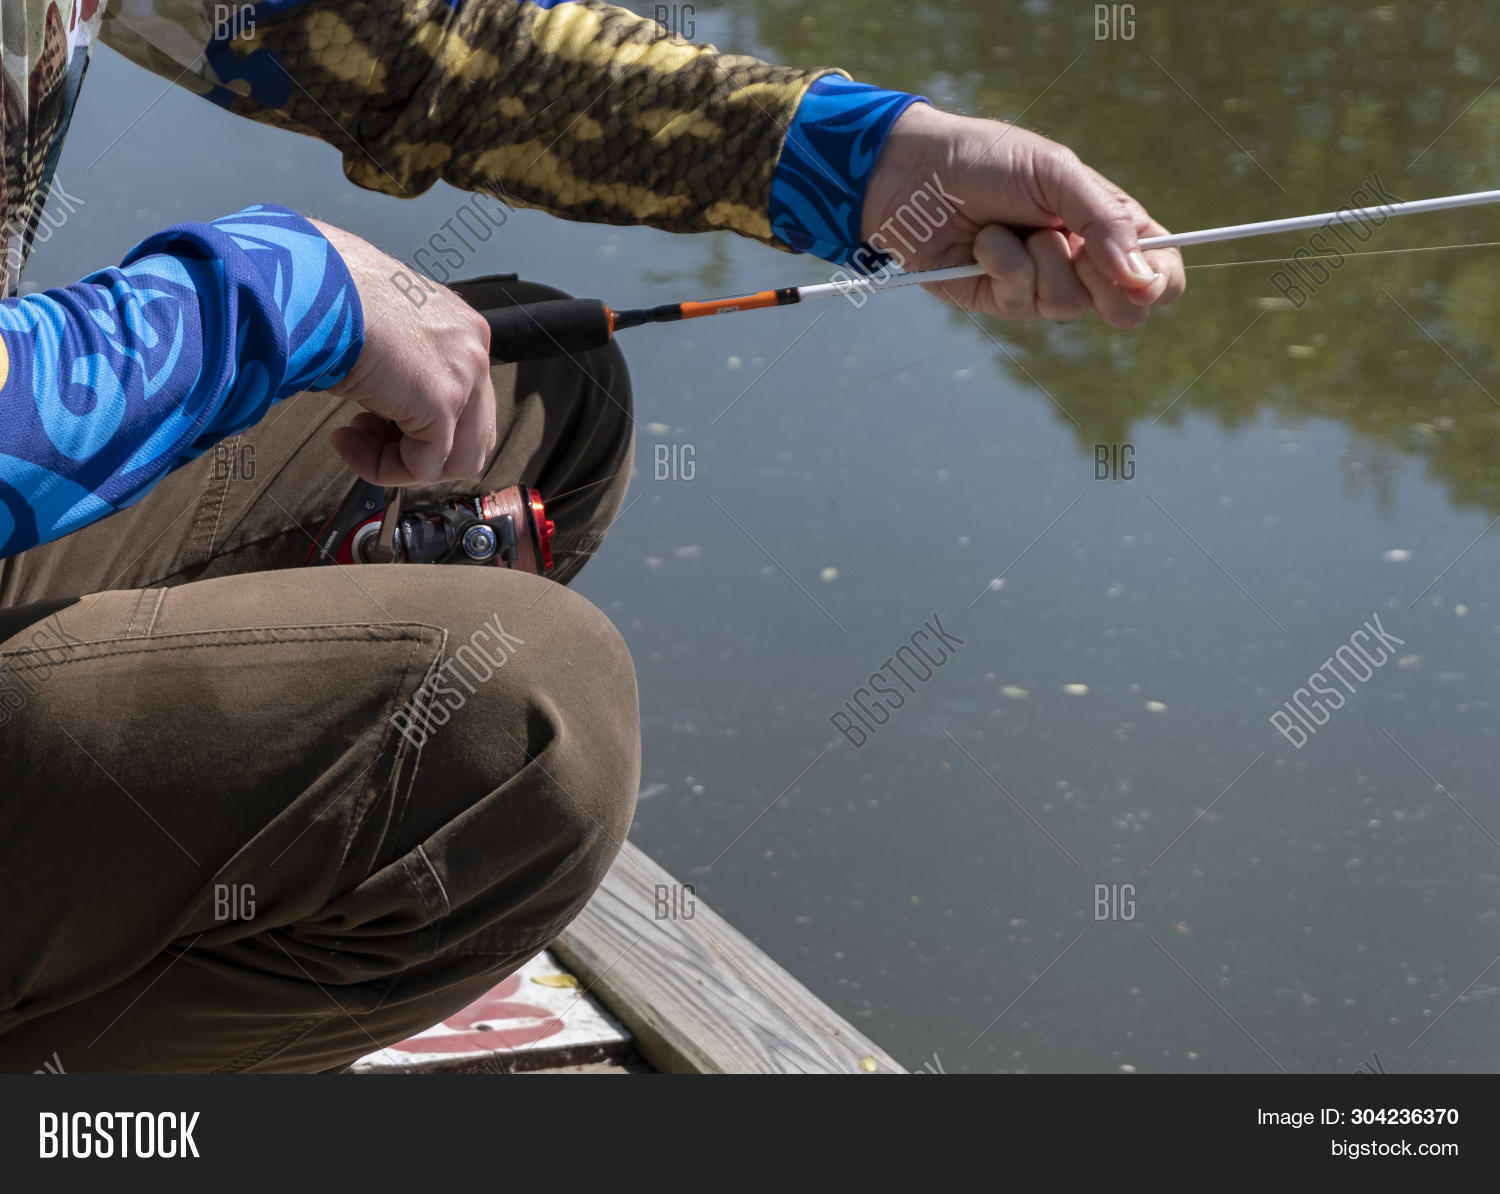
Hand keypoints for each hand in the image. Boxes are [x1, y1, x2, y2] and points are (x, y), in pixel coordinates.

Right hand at [310, 220, 496, 484]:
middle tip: (367, 436)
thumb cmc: (324, 291)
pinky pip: (424, 465)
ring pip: (459, 458)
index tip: (372, 418)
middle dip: (420, 448)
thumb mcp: (374, 325)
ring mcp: (465, 375)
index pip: (466, 398)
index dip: (420, 421)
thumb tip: (377, 390)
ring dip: (404, 464)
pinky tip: (347, 443)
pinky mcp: (442, 401)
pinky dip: (385, 468)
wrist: (313, 282)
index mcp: (458, 326)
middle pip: (474, 433)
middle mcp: (472, 347)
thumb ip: (394, 362)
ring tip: (356, 445)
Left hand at [860, 104, 1184, 327]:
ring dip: (1041, 262)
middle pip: (1125, 308)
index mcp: (1108, 223)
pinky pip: (1022, 302)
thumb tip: (1141, 276)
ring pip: (1068, 306)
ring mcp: (1041, 284)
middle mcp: (1081, 260)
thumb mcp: (1055, 172)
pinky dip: (1003, 266)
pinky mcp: (1001, 300)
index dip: (1160, 282)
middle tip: (1074, 247)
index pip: (1160, 268)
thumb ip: (1104, 219)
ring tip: (1012, 227)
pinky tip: (983, 242)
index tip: (1143, 279)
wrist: (913, 175)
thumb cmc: (987, 159)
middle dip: (1102, 282)